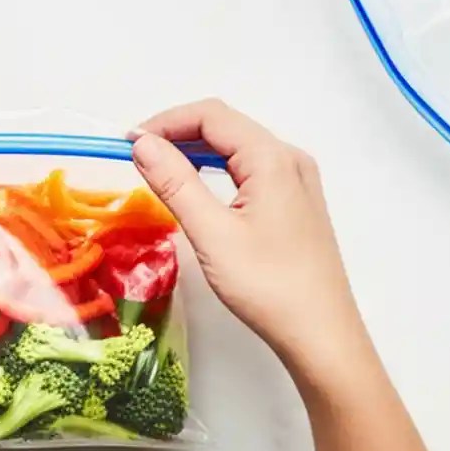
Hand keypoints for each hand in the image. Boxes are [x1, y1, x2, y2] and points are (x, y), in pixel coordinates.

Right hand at [132, 99, 365, 372]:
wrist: (321, 334)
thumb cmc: (268, 287)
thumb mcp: (212, 234)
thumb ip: (175, 183)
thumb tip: (144, 145)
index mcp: (273, 159)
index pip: (211, 116)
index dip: (165, 122)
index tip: (128, 144)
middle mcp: (290, 159)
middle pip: (227, 126)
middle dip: (179, 134)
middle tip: (139, 158)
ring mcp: (298, 181)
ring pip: (239, 148)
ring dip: (198, 152)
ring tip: (161, 172)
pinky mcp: (297, 204)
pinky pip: (252, 170)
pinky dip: (219, 171)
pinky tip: (200, 191)